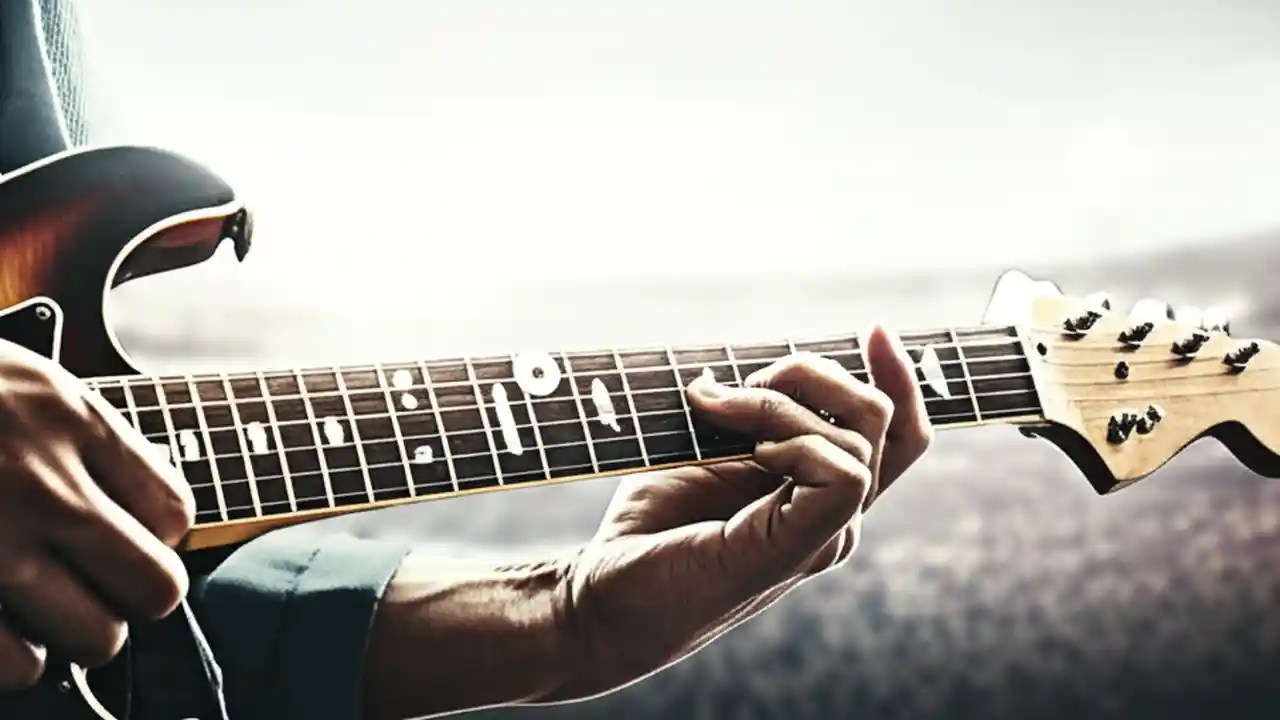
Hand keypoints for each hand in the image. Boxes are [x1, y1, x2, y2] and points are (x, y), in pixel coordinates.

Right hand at [0, 341, 193, 690]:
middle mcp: (44, 486)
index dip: (152, 537)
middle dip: (128, 598)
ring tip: (33, 613)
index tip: (121, 538)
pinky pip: (17, 666)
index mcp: (69, 420)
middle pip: (155, 588)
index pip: (173, 512)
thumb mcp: (14, 376)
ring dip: (67, 635)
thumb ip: (74, 431)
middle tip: (89, 587)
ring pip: (94, 639)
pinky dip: (13, 661)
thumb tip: (136, 505)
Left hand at [551, 326, 931, 697]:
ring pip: (857, 436)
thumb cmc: (648, 528)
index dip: (899, 378)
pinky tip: (749, 453)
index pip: (899, 435)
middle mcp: (834, 518)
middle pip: (881, 419)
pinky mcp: (798, 551)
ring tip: (713, 410)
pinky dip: (796, 441)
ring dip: (779, 402)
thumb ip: (746, 416)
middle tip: (735, 387)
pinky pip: (842, 473)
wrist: (603, 598)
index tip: (876, 330)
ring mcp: (822, 538)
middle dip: (812, 372)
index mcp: (819, 495)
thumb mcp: (701, 450)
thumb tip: (750, 371)